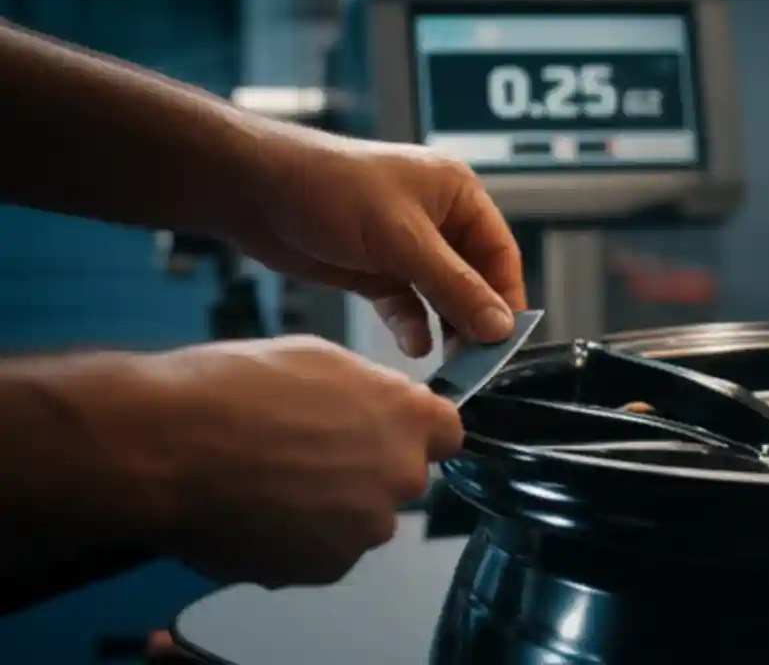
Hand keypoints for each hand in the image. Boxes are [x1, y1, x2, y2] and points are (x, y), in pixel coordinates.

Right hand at [132, 336, 459, 586]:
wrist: (167, 446)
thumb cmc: (231, 391)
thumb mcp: (318, 358)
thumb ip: (369, 389)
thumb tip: (380, 403)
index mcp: (408, 416)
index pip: (447, 432)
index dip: (412, 431)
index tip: (387, 431)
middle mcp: (400, 475)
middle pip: (401, 478)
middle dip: (366, 469)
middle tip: (307, 452)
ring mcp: (365, 527)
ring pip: (360, 518)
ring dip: (331, 506)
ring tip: (271, 478)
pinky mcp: (327, 566)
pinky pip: (324, 551)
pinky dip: (299, 537)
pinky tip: (258, 507)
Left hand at [222, 124, 526, 355]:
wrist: (255, 191)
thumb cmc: (329, 188)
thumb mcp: (402, 240)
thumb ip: (454, 286)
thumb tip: (499, 325)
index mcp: (456, 195)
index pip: (500, 253)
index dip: (506, 297)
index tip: (507, 340)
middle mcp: (437, 219)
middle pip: (473, 279)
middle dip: (475, 318)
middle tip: (479, 359)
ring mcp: (405, 246)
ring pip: (440, 297)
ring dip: (445, 327)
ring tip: (450, 361)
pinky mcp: (375, 269)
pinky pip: (407, 305)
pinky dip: (412, 326)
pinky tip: (415, 346)